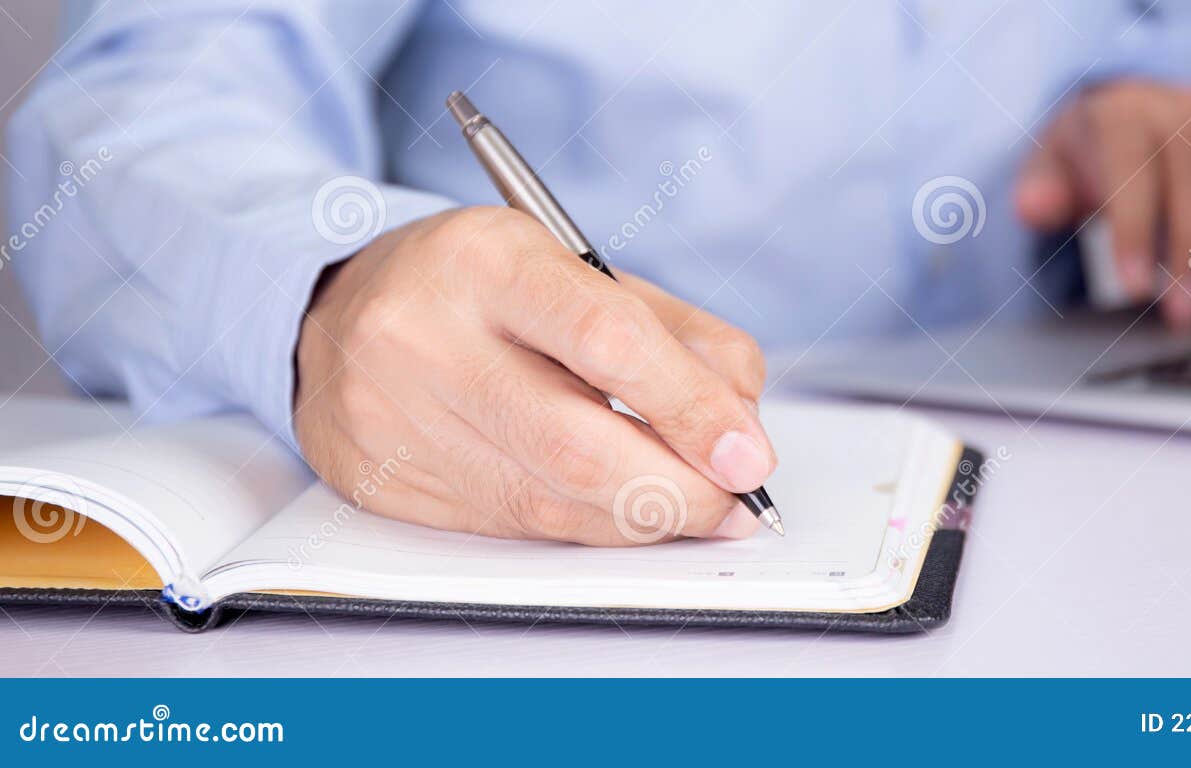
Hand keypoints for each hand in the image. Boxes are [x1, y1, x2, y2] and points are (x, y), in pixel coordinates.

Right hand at [293, 207, 775, 544]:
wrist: (335, 310)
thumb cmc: (480, 288)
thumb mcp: (580, 270)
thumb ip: (677, 335)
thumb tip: (741, 424)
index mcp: (485, 258)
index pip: (606, 338)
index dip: (690, 407)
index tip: (749, 454)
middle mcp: (423, 335)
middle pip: (574, 443)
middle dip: (676, 489)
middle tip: (733, 502)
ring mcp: (390, 416)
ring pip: (544, 502)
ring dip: (638, 521)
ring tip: (691, 510)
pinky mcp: (378, 481)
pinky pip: (506, 527)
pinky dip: (580, 529)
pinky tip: (615, 513)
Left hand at [1014, 81, 1190, 329]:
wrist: (1147, 114)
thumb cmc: (1101, 152)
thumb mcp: (1056, 166)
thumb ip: (1042, 188)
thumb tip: (1033, 206)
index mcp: (1127, 114)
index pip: (1132, 167)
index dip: (1135, 229)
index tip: (1135, 286)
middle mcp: (1190, 109)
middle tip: (1182, 316)